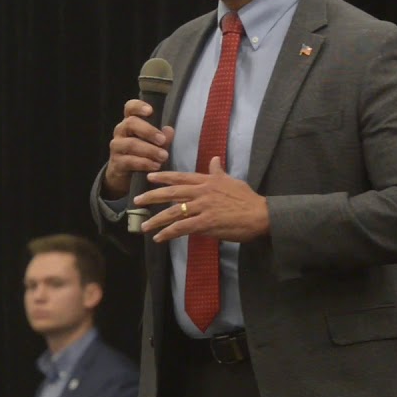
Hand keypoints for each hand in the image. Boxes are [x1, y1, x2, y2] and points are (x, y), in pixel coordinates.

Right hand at [104, 99, 175, 196]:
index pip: (130, 108)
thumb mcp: (156, 144)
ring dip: (149, 150)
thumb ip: (163, 138)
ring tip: (164, 156)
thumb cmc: (144, 153)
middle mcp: (121, 131)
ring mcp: (117, 146)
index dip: (138, 106)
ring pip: (130, 144)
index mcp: (131, 122)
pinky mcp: (116, 162)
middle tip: (163, 140)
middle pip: (130, 123)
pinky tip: (155, 166)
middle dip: (149, 131)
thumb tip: (169, 130)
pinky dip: (144, 163)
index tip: (150, 111)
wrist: (127, 175)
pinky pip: (129, 161)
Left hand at [136, 157, 270, 243]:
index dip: (164, 177)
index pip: (181, 177)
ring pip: (173, 212)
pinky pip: (182, 228)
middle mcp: (202, 192)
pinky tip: (159, 238)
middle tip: (137, 201)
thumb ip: (219, 171)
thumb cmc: (248, 199)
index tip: (150, 177)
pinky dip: (168, 233)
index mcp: (208, 181)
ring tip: (144, 226)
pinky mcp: (205, 223)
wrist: (260, 214)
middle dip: (152, 197)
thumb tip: (214, 159)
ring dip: (156, 220)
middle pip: (171, 193)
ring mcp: (203, 207)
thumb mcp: (233, 180)